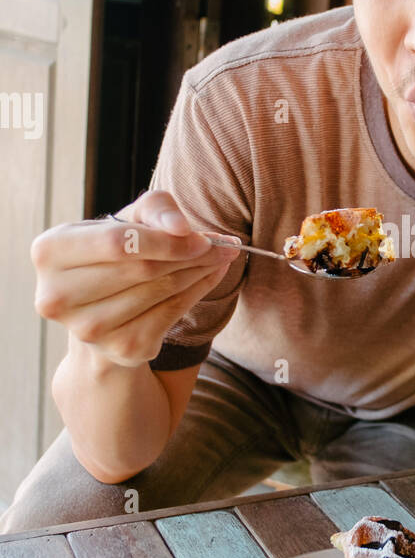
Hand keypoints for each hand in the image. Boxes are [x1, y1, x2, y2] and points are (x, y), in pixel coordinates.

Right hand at [31, 190, 240, 367]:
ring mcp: (88, 329)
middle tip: (223, 245)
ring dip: (199, 271)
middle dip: (189, 254)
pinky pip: (171, 314)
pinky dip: (198, 292)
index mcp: (49, 252)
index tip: (200, 235)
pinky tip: (210, 276)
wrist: (103, 308)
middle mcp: (58, 296)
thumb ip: (155, 208)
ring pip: (160, 291)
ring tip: (219, 256)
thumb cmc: (113, 253)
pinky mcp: (121, 349)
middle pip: (141, 269)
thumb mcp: (127, 219)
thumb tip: (181, 228)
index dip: (164, 239)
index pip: (117, 243)